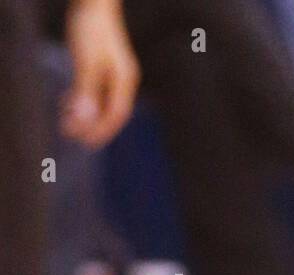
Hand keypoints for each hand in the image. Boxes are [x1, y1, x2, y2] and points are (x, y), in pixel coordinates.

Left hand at [62, 0, 139, 147]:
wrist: (95, 2)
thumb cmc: (92, 29)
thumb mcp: (86, 62)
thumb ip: (86, 92)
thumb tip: (84, 120)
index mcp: (124, 80)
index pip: (116, 114)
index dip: (102, 130)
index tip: (85, 142)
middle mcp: (124, 79)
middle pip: (111, 110)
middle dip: (94, 126)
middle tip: (74, 138)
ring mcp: (116, 72)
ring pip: (103, 101)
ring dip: (87, 114)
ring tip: (68, 123)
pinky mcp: (105, 65)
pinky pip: (97, 90)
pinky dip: (84, 100)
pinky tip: (69, 101)